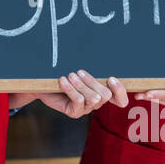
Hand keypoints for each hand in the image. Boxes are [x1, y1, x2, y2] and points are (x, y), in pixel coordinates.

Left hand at [10, 70, 127, 118]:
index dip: (120, 91)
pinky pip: (78, 101)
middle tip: (80, 72)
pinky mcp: (75, 112)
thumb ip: (93, 67)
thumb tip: (103, 51)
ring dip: (81, 85)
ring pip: (93, 98)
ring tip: (70, 75)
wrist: (42, 83)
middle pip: (106, 95)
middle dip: (93, 82)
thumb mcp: (80, 69)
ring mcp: (86, 109)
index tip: (111, 78)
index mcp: (102, 92)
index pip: (121, 99)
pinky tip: (63, 80)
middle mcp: (97, 102)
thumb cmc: (64, 73)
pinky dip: (70, 88)